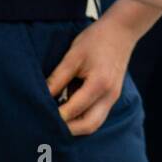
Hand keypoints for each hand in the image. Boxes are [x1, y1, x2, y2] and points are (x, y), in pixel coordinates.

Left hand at [45, 16, 136, 135]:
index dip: (56, 117)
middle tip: (47, 126)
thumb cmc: (95, 40)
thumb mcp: (73, 56)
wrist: (121, 31)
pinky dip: (82, 118)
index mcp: (99, 84)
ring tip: (56, 120)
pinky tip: (67, 110)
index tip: (40, 117)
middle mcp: (109, 95)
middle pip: (89, 126)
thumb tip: (41, 97)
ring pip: (94, 123)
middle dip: (68, 130)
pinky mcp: (112, 96)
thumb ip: (58, 78)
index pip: (74, 110)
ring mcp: (113, 97)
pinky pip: (97, 115)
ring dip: (76, 126)